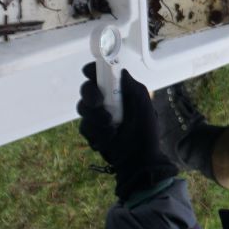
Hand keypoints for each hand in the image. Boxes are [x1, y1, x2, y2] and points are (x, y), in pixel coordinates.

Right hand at [75, 64, 175, 198]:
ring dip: (96, 118)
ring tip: (112, 126)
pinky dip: (97, 133)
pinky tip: (110, 138)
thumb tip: (120, 70)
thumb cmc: (145, 129)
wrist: (139, 158)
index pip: (100, 75)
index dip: (92, 71)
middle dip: (90, 94)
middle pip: (86, 89)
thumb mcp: (143, 104)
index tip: (89, 72)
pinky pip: (85, 127)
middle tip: (98, 102)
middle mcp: (105, 101)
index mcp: (118, 91)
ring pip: (82, 108)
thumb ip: (131, 86)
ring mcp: (96, 116)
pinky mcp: (91, 132)